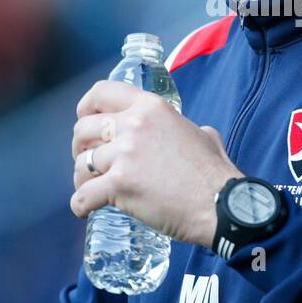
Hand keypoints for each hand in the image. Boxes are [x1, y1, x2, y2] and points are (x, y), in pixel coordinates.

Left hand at [71, 80, 242, 247]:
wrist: (221, 205)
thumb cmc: (215, 174)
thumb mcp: (202, 134)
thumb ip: (186, 127)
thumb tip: (191, 133)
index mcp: (151, 106)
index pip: (101, 92)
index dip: (86, 109)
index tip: (86, 122)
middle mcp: (134, 124)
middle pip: (83, 129)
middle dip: (80, 148)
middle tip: (90, 164)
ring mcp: (124, 154)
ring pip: (81, 164)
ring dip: (81, 179)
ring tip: (91, 190)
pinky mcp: (120, 184)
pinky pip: (82, 195)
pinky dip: (79, 205)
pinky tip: (85, 210)